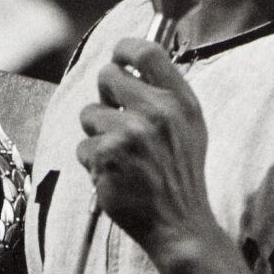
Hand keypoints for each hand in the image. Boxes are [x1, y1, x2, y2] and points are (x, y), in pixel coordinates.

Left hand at [77, 39, 215, 260]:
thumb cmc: (180, 175)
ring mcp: (130, 135)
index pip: (146, 51)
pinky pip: (83, 147)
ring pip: (89, 114)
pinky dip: (93, 163)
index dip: (125, 50)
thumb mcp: (190, 128)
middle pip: (107, 75)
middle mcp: (158, 113)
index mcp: (181, 101)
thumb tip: (130, 62)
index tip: (119, 59)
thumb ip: (166, 93)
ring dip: (97, 135)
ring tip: (121, 157)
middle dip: (106, 97)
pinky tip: (116, 176)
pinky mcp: (107, 157)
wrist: (179, 224)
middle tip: (118, 121)